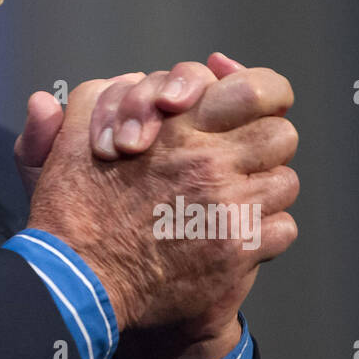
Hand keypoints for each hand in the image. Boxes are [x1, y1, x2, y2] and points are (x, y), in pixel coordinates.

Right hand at [21, 63, 299, 358]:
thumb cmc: (74, 210)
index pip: (257, 89)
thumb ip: (101, 97)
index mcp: (179, 127)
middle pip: (281, 134)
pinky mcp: (238, 250)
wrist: (79, 279)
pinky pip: (283, 229)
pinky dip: (264, 231)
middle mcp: (211, 162)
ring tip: (233, 198)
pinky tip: (233, 233)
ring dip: (264, 188)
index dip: (264, 93)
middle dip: (262, 143)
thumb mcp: (72, 135)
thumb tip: (126, 79)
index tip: (249, 106)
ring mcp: (229, 208)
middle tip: (238, 156)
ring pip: (286, 182)